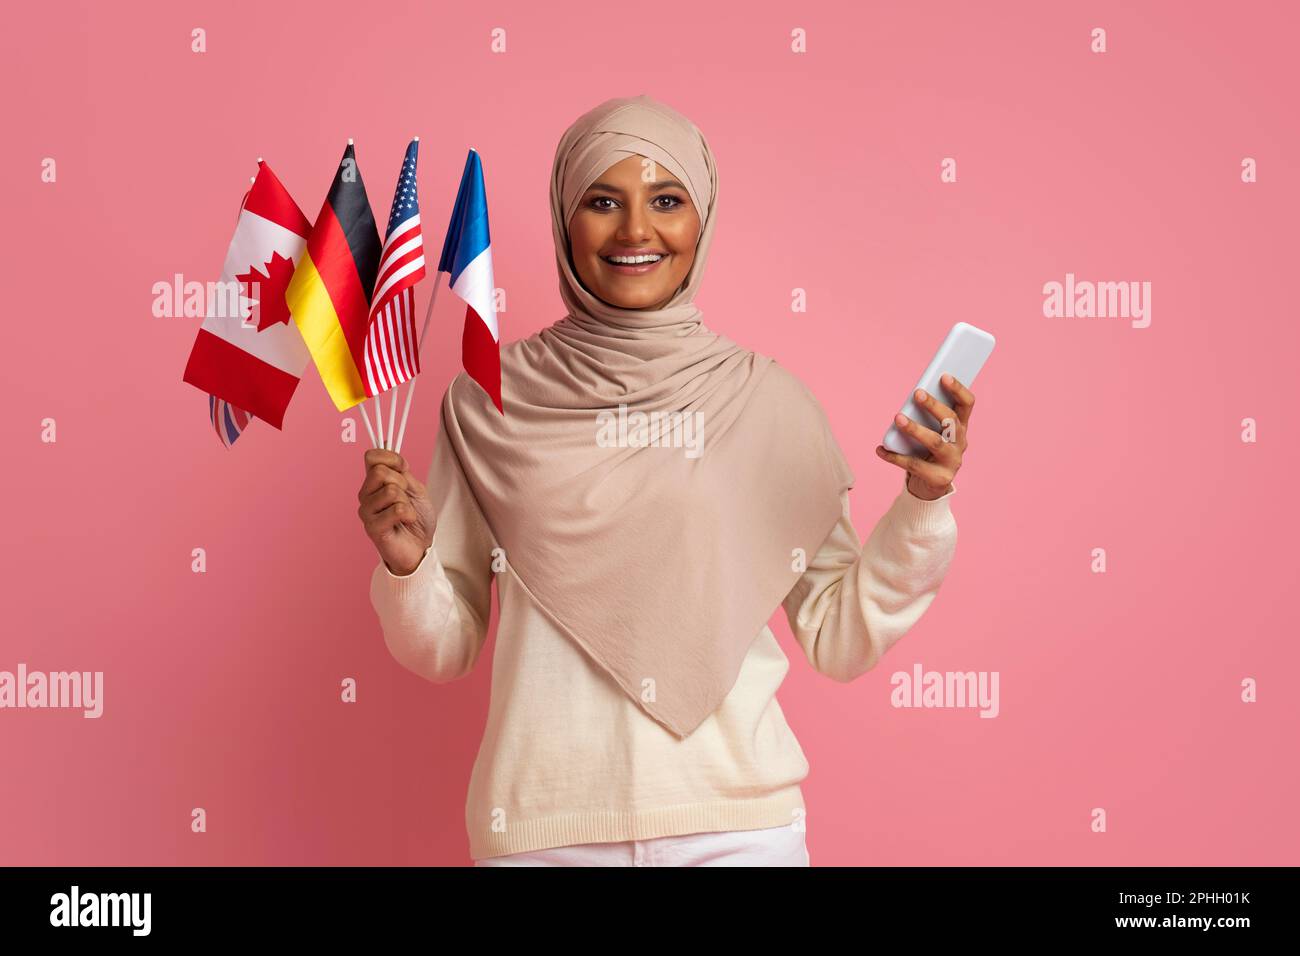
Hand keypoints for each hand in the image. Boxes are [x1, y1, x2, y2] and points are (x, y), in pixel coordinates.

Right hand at [358, 449, 435, 575]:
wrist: (421, 548)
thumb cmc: (417, 519)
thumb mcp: (415, 489)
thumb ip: (401, 471)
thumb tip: (388, 446)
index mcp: (374, 483)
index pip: (371, 457)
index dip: (392, 458)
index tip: (404, 469)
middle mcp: (366, 495)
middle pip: (379, 472)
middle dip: (402, 482)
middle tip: (406, 498)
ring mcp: (367, 512)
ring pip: (391, 491)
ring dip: (407, 502)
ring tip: (406, 514)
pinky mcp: (373, 528)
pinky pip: (396, 509)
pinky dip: (409, 514)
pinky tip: (406, 522)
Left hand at [875, 373, 974, 499]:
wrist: (930, 486)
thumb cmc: (927, 451)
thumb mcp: (931, 431)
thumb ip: (926, 416)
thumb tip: (911, 397)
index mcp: (960, 427)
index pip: (967, 404)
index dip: (958, 389)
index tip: (943, 376)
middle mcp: (961, 443)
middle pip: (951, 420)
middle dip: (933, 405)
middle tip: (916, 393)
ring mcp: (952, 461)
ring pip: (935, 442)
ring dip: (915, 429)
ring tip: (897, 418)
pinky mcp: (940, 478)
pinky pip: (915, 465)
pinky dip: (895, 457)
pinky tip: (880, 449)